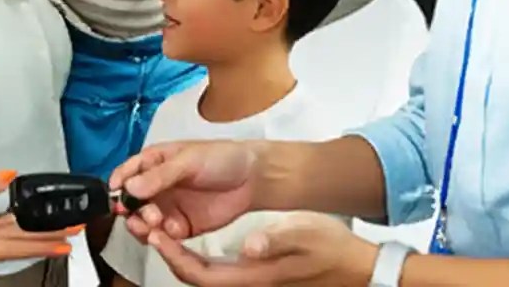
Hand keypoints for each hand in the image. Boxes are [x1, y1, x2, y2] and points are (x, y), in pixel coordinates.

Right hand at [0, 170, 78, 275]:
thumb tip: (5, 178)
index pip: (3, 248)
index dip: (35, 244)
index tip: (61, 242)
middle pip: (7, 248)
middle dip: (41, 240)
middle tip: (71, 233)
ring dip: (28, 235)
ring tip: (57, 229)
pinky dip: (7, 230)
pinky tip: (25, 222)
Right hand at [109, 140, 258, 242]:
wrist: (253, 178)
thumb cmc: (222, 158)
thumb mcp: (188, 160)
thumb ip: (160, 175)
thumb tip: (130, 186)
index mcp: (154, 163)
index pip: (127, 173)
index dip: (118, 184)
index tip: (115, 193)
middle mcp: (157, 187)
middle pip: (131, 203)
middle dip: (130, 210)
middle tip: (140, 212)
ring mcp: (168, 207)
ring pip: (144, 222)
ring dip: (143, 225)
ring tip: (153, 223)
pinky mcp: (181, 227)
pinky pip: (163, 236)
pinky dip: (161, 238)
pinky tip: (168, 233)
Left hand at [147, 212, 379, 286]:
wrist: (357, 268)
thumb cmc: (334, 252)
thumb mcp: (307, 236)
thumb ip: (276, 240)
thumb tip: (249, 245)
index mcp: (255, 277)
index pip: (201, 274)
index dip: (174, 256)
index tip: (158, 234)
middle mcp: (248, 284)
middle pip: (195, 277)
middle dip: (168, 254)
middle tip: (150, 228)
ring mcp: (251, 281)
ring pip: (203, 275)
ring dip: (179, 255)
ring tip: (162, 228)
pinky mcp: (255, 276)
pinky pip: (216, 271)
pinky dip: (195, 256)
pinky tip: (190, 237)